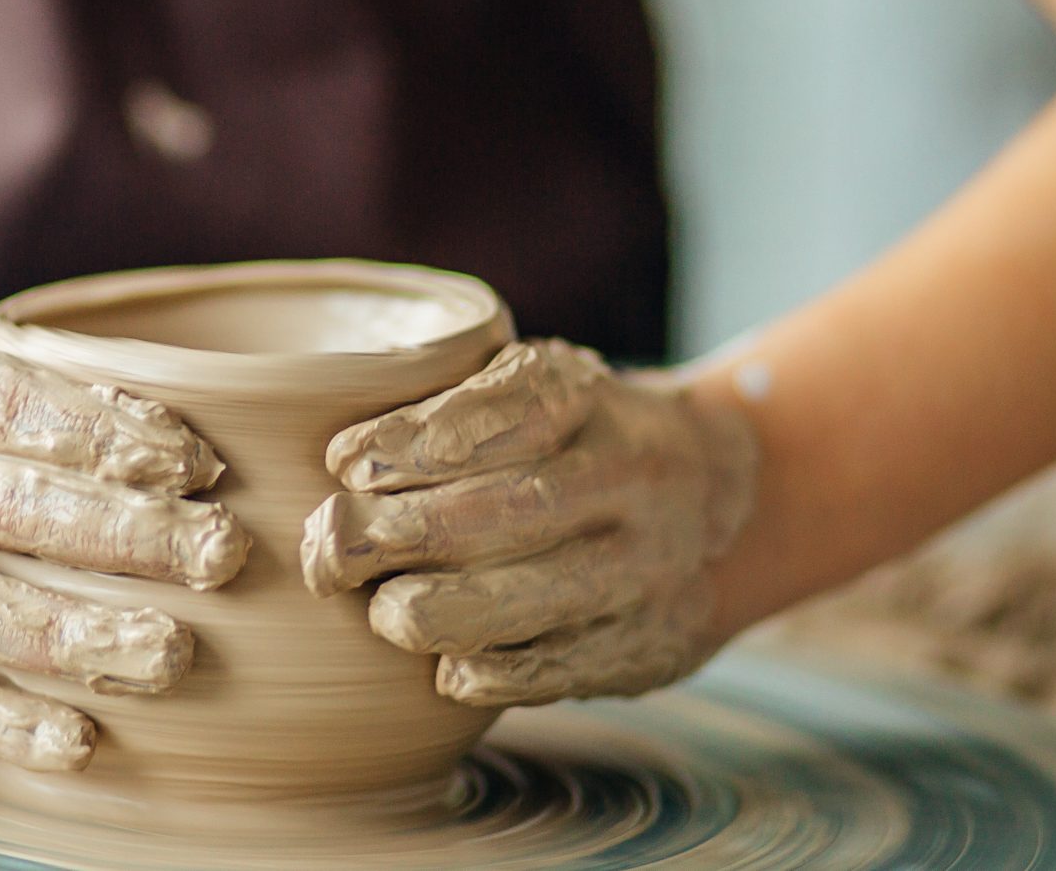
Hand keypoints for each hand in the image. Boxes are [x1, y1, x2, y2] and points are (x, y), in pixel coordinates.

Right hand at [0, 331, 246, 769]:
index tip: (198, 459)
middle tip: (222, 554)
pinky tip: (77, 740)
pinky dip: (2, 722)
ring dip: (81, 638)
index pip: (14, 406)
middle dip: (128, 536)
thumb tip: (155, 424)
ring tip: (169, 653)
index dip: (111, 432)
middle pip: (11, 509)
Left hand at [299, 340, 756, 706]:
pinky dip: (498, 672)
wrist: (726, 493)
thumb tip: (342, 462)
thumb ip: (462, 404)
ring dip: (444, 610)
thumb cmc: (583, 433)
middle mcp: (634, 480)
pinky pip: (566, 667)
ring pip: (542, 597)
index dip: (422, 437)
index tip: (343, 461)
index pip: (511, 412)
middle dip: (408, 531)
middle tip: (329, 546)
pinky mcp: (649, 644)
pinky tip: (443, 669)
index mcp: (596, 400)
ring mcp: (649, 567)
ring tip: (380, 611)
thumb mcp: (542, 382)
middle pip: (516, 509)